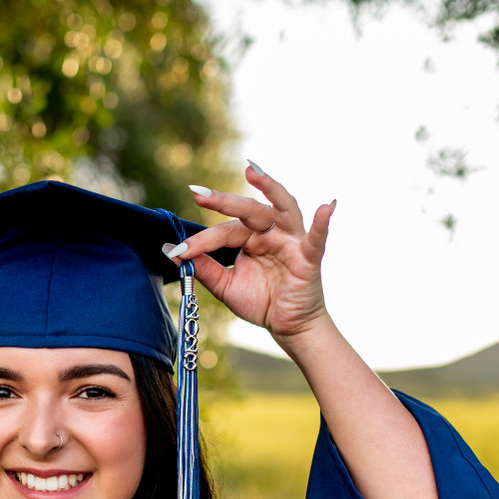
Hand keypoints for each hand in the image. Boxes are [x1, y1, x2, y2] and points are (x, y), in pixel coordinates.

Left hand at [166, 162, 335, 349]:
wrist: (288, 326)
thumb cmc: (261, 301)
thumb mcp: (226, 286)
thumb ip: (204, 268)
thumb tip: (172, 252)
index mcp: (250, 238)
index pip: (224, 231)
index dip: (201, 241)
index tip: (179, 251)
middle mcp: (271, 232)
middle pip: (248, 211)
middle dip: (224, 201)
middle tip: (199, 193)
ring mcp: (291, 241)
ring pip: (282, 208)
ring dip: (270, 187)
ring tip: (253, 171)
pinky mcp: (309, 258)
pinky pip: (317, 239)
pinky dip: (322, 223)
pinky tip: (326, 207)